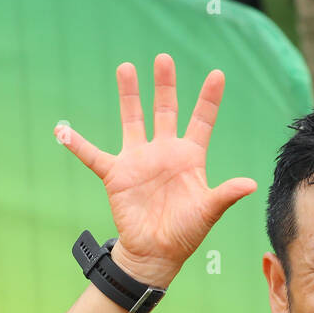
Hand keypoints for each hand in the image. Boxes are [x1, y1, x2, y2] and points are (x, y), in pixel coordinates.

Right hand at [56, 54, 257, 284]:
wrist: (156, 253)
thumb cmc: (185, 233)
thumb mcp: (208, 212)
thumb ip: (226, 194)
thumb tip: (251, 184)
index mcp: (189, 157)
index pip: (201, 121)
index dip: (209, 99)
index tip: (217, 74)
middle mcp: (164, 152)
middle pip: (165, 110)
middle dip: (165, 85)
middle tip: (164, 59)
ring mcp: (139, 160)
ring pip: (132, 119)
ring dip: (129, 95)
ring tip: (126, 67)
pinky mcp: (116, 174)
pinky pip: (93, 156)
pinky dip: (77, 144)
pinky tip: (61, 130)